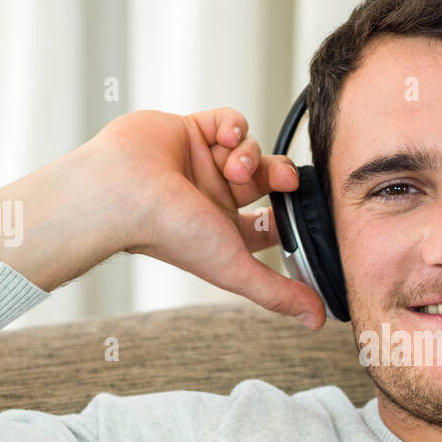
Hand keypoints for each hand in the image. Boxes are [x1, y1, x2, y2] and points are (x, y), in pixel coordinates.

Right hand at [95, 107, 324, 327]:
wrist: (124, 191)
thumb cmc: (170, 233)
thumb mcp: (235, 268)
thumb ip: (277, 293)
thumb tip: (316, 321)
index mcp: (223, 230)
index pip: (269, 223)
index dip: (288, 215)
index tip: (298, 209)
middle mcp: (213, 197)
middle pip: (266, 180)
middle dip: (277, 176)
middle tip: (282, 179)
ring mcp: (201, 163)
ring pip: (249, 149)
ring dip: (250, 154)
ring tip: (233, 165)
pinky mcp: (189, 130)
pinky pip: (227, 121)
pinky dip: (234, 126)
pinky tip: (227, 137)